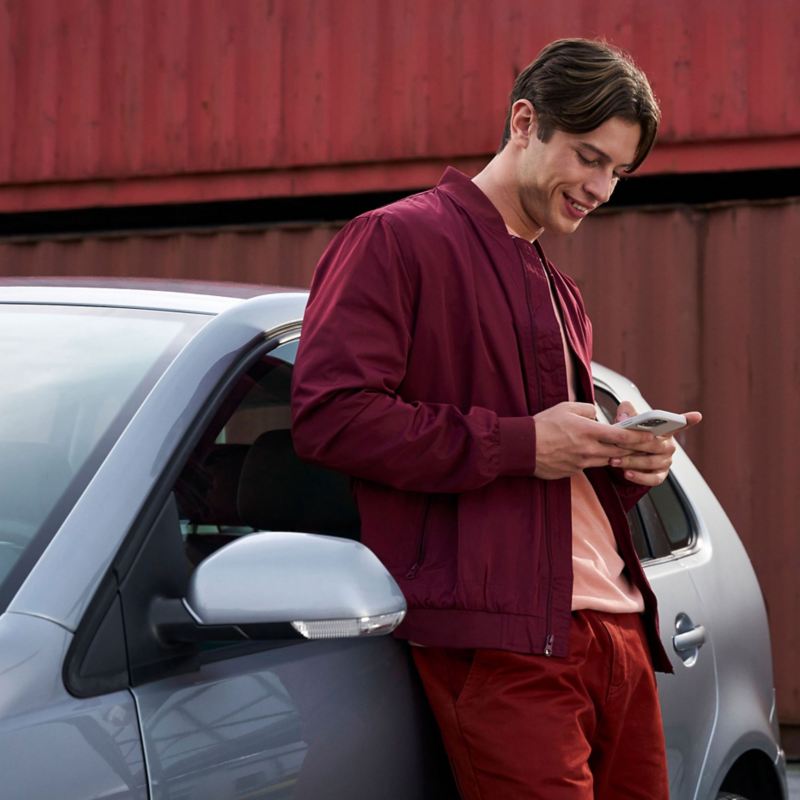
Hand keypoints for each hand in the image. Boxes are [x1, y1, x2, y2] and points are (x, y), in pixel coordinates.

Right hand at [533, 401, 657, 479]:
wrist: (521, 447)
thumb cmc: (542, 425)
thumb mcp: (565, 408)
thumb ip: (587, 409)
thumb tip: (596, 416)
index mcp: (588, 431)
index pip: (621, 436)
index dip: (640, 437)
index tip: (653, 436)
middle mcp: (587, 450)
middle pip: (619, 451)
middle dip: (636, 450)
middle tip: (650, 448)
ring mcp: (580, 463)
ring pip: (606, 460)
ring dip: (617, 456)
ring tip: (626, 452)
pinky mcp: (572, 472)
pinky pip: (589, 466)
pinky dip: (594, 460)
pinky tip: (593, 455)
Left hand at [608, 401, 702, 485]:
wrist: (623, 456)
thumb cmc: (629, 436)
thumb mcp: (626, 422)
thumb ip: (626, 414)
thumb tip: (624, 415)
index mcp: (664, 430)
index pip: (678, 424)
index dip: (687, 420)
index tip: (696, 416)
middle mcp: (668, 446)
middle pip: (656, 444)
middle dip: (635, 444)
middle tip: (617, 444)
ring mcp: (665, 461)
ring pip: (652, 462)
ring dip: (631, 462)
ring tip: (614, 460)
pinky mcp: (660, 475)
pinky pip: (653, 479)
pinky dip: (639, 477)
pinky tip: (627, 473)